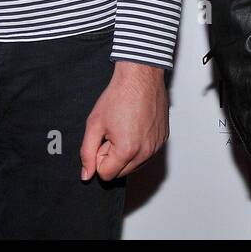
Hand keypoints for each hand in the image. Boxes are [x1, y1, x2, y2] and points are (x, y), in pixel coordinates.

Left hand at [80, 61, 168, 181]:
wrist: (141, 77)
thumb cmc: (119, 95)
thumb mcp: (94, 124)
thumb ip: (87, 153)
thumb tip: (86, 174)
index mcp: (127, 151)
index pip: (106, 174)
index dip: (99, 157)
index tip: (103, 139)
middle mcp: (146, 152)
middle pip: (121, 173)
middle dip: (113, 157)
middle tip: (113, 132)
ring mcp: (157, 146)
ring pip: (134, 165)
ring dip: (126, 153)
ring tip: (125, 127)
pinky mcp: (163, 139)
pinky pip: (146, 154)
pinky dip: (139, 145)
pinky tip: (136, 126)